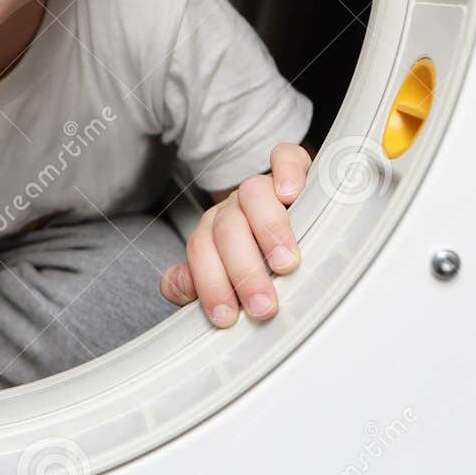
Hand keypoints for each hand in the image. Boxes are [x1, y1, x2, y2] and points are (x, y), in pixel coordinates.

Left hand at [159, 142, 310, 327]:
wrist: (298, 214)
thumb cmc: (265, 257)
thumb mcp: (232, 276)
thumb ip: (198, 283)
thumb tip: (177, 285)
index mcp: (214, 232)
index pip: (201, 251)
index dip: (210, 284)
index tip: (227, 317)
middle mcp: (235, 208)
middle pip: (226, 228)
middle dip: (243, 270)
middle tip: (262, 305)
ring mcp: (264, 188)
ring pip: (253, 193)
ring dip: (268, 230)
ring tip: (286, 264)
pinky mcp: (295, 168)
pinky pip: (285, 157)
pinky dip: (287, 173)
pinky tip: (292, 195)